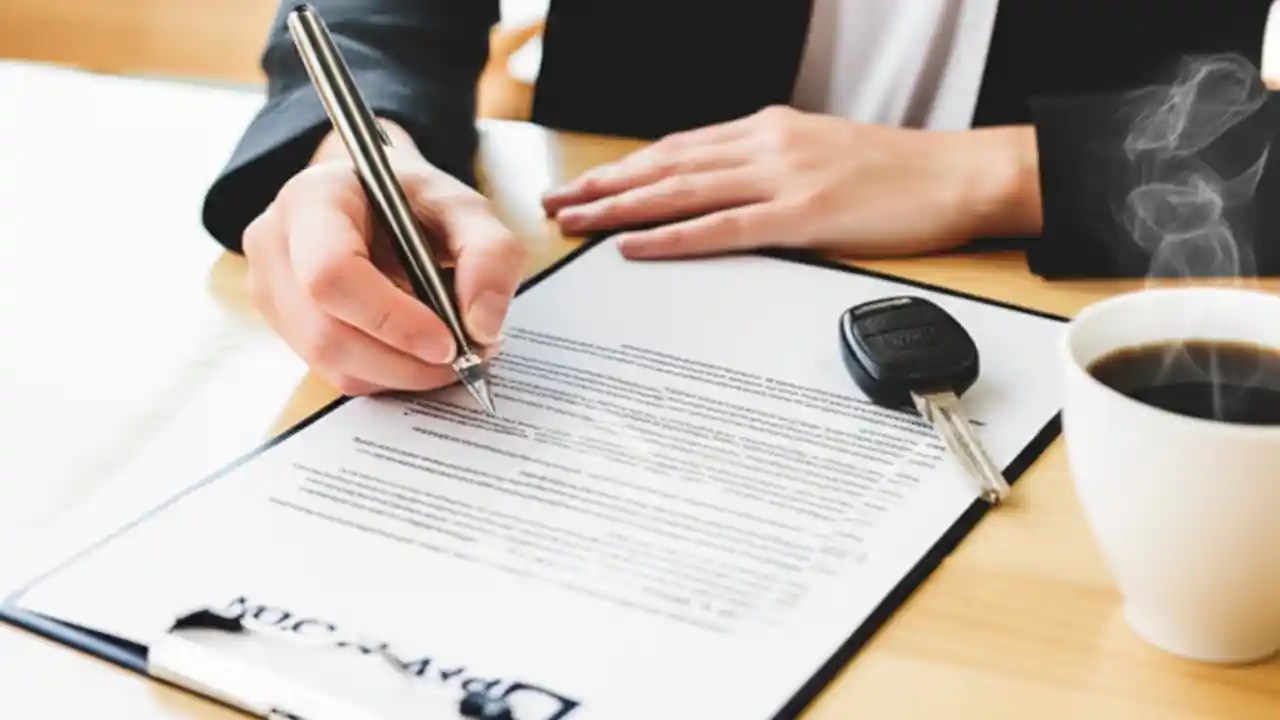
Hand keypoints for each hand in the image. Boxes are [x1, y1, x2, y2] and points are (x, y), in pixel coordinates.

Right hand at [243, 123, 525, 394]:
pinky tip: (417, 351)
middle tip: (465, 359)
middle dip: (405, 360)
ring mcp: (271, 290)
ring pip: (332, 363)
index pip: (331, 275)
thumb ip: (489, 254)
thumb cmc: (414, 201)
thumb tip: (481, 327)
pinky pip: (336, 372)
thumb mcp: (465, 207)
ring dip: (401, 373)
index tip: (448, 342)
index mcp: (311, 200)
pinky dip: (386, 374)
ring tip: (450, 353)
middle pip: (328, 333)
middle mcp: (275, 245)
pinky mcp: (285, 326)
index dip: (391, 319)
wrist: (375, 200)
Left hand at [543, 106, 1039, 258]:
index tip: (587, 183)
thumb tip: (725, 192)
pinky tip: (636, 244)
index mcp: (770, 130)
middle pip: (666, 164)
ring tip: (576, 221)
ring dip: (621, 207)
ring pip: (681, 190)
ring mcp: (783, 177)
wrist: (961, 174)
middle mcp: (767, 144)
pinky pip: (722, 227)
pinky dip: (672, 236)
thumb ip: (770, 168)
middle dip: (605, 184)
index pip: (680, 148)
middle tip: (558, 203)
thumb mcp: (822, 156)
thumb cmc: (898, 173)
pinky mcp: (803, 214)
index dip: (626, 167)